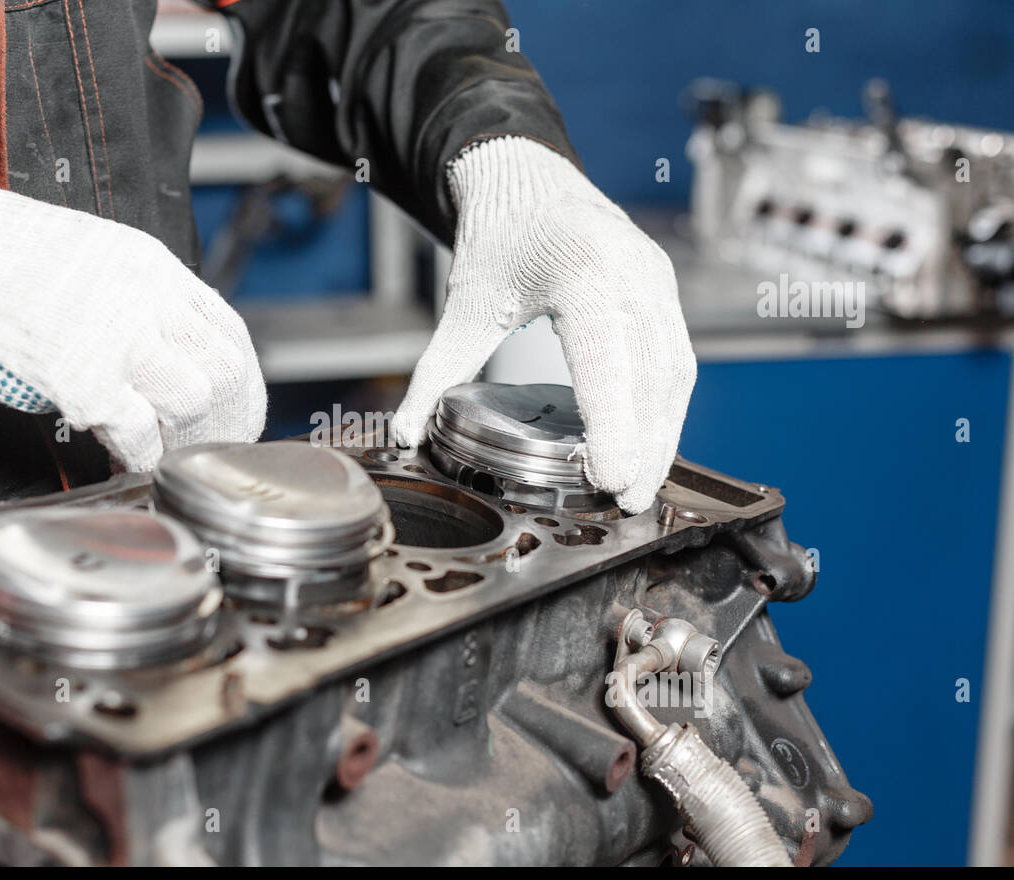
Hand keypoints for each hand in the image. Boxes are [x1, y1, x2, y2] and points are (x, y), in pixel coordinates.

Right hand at [0, 171, 265, 470]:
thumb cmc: (1, 259)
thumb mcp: (96, 258)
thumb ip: (141, 300)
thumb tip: (169, 352)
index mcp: (152, 267)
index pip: (228, 331)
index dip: (244, 381)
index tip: (239, 410)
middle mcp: (146, 300)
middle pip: (222, 371)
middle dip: (228, 420)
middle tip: (213, 446)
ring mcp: (118, 340)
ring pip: (193, 403)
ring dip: (185, 439)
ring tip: (167, 453)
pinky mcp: (83, 380)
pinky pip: (137, 434)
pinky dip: (139, 455)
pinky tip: (126, 457)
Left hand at [392, 136, 695, 513]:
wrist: (526, 176)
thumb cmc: (497, 236)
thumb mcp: (463, 306)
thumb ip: (436, 372)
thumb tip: (405, 432)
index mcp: (583, 274)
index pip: (608, 360)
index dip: (616, 424)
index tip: (612, 478)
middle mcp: (632, 274)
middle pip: (651, 376)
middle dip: (645, 445)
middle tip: (629, 502)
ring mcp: (655, 279)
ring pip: (673, 370)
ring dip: (662, 432)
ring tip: (640, 484)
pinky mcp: (663, 288)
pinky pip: (675, 355)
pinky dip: (665, 405)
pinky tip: (649, 442)